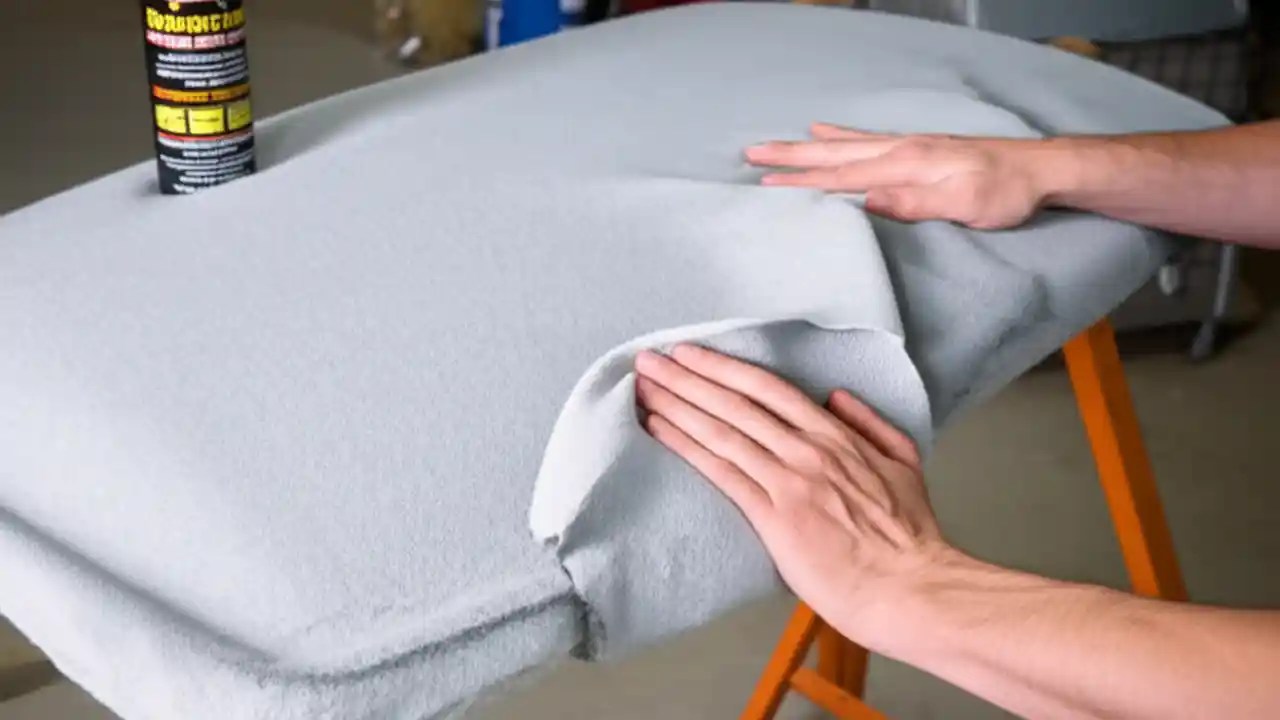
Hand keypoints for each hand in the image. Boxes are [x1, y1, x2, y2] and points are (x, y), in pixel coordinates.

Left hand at [634, 344, 953, 649]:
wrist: (908, 587)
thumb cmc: (909, 537)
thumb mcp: (905, 462)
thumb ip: (872, 424)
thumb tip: (837, 396)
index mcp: (836, 435)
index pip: (768, 388)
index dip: (724, 367)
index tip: (691, 353)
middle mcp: (806, 449)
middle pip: (735, 402)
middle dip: (687, 377)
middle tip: (648, 360)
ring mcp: (788, 481)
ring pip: (722, 430)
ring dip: (678, 404)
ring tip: (643, 387)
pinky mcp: (774, 517)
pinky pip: (721, 472)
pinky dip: (686, 446)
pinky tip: (659, 430)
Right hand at [746, 123, 1050, 229]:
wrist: (1039, 169)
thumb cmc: (1006, 193)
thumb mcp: (966, 205)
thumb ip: (916, 203)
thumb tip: (868, 200)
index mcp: (906, 166)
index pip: (844, 177)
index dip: (804, 182)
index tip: (767, 182)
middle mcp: (900, 150)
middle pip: (834, 154)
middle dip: (791, 155)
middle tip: (751, 152)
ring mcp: (906, 146)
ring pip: (844, 145)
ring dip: (807, 145)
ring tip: (774, 142)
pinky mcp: (914, 148)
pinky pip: (864, 139)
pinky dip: (839, 135)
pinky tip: (824, 130)